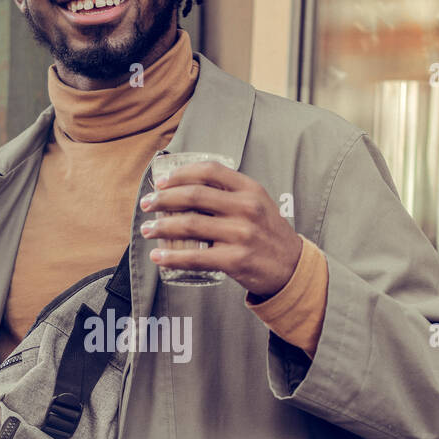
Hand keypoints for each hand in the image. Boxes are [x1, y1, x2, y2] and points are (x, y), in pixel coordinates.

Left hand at [139, 161, 301, 297]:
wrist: (292, 267)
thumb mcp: (257, 203)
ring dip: (162, 227)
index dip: (180, 174)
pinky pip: (196, 257)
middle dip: (163, 199)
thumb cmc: (268, 233)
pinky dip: (172, 257)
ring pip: (190, 225)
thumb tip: (186, 188)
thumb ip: (230, 193)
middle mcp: (245, 208)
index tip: (161, 182)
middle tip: (147, 204)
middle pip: (193, 196)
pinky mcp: (235, 260)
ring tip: (147, 229)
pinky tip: (158, 257)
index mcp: (249, 189)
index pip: (209, 171)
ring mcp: (241, 234)